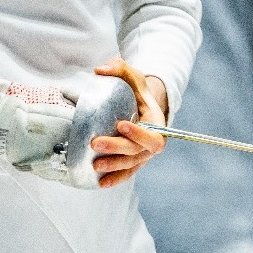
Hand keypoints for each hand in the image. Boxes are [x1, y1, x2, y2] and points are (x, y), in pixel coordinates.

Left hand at [90, 58, 167, 188]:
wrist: (143, 109)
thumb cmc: (138, 92)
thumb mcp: (133, 77)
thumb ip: (119, 68)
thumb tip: (99, 70)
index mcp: (157, 123)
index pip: (151, 133)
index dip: (138, 132)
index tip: (120, 124)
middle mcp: (152, 143)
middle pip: (136, 150)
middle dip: (117, 148)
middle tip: (95, 142)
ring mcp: (143, 155)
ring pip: (131, 165)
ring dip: (114, 166)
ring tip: (95, 164)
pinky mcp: (133, 162)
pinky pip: (126, 173)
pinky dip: (115, 179)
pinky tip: (101, 183)